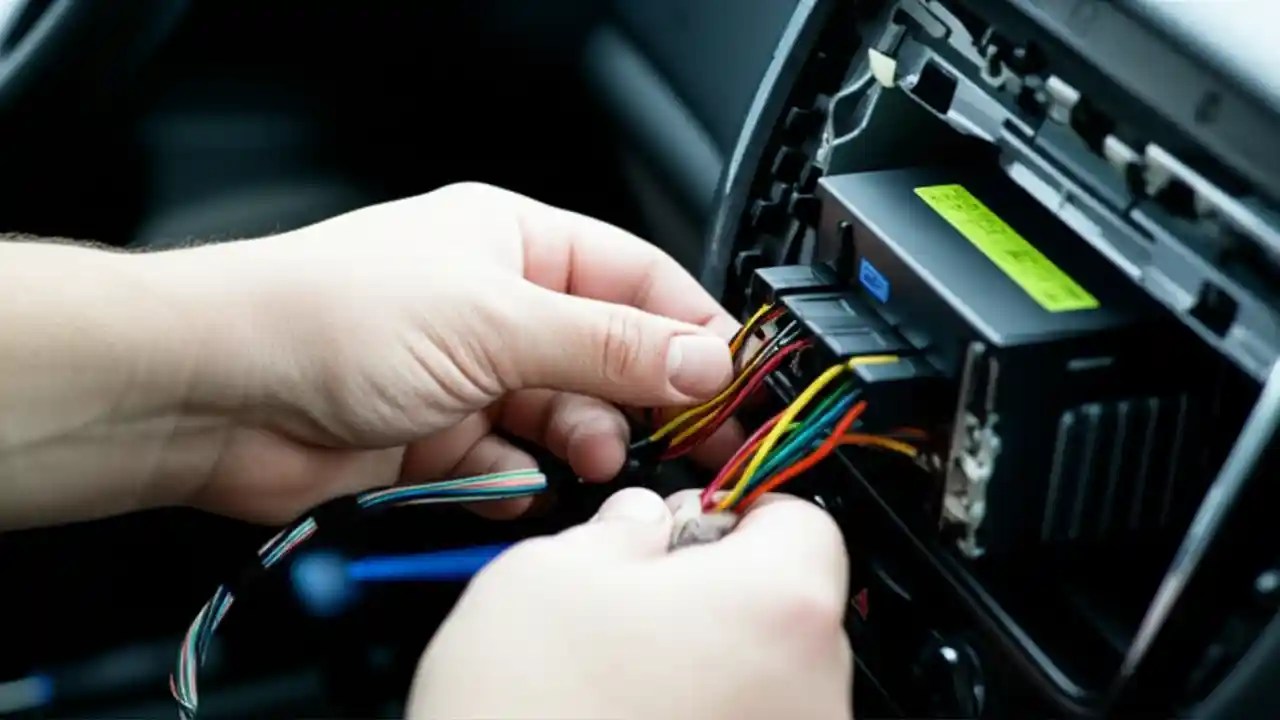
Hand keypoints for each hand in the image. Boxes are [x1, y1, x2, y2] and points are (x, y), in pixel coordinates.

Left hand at [0, 185, 742, 527]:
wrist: (217, 396)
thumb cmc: (327, 316)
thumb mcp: (494, 320)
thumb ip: (607, 345)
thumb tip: (702, 357)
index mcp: (516, 244)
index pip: (636, 281)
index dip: (693, 328)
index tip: (738, 378)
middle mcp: (497, 308)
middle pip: (610, 355)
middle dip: (649, 397)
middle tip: (697, 439)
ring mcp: (470, 377)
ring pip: (567, 418)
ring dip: (584, 444)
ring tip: (587, 460)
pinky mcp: (442, 442)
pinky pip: (514, 469)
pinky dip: (521, 483)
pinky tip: (513, 482)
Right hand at [408, 488, 851, 719]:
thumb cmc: (529, 716)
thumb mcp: (548, 571)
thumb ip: (619, 528)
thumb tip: (643, 522)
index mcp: (777, 605)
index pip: (802, 520)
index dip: (736, 511)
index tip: (688, 524)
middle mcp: (813, 689)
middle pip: (786, 604)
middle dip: (717, 590)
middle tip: (634, 600)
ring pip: (767, 676)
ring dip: (710, 663)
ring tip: (621, 679)